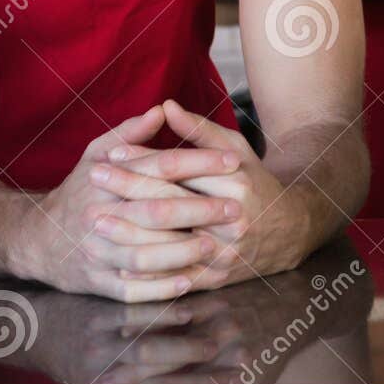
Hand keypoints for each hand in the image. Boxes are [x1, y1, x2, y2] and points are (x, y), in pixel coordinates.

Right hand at [15, 105, 240, 301]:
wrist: (36, 238)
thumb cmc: (78, 191)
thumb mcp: (95, 154)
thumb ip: (129, 133)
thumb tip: (162, 110)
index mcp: (105, 178)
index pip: (160, 166)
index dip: (199, 162)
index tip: (233, 161)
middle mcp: (99, 214)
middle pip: (155, 210)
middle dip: (198, 209)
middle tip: (234, 208)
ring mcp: (96, 252)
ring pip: (143, 255)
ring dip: (181, 252)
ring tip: (213, 245)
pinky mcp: (96, 282)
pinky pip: (131, 290)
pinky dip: (160, 288)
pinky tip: (188, 282)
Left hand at [96, 99, 310, 287]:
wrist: (290, 230)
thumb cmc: (255, 183)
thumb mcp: (235, 149)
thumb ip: (200, 130)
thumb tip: (165, 105)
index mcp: (235, 182)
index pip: (179, 169)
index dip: (142, 161)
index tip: (110, 155)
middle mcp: (231, 218)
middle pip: (169, 205)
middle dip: (127, 191)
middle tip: (93, 180)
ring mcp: (224, 251)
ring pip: (168, 244)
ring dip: (127, 234)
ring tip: (95, 219)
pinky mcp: (218, 277)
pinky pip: (175, 277)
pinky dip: (145, 272)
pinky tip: (117, 263)